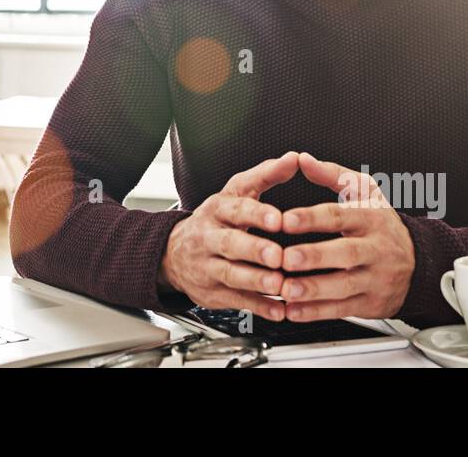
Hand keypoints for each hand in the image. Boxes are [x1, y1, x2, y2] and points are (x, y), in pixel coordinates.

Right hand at [158, 151, 299, 320]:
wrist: (173, 252)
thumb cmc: (216, 220)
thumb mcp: (236, 192)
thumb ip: (266, 175)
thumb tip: (294, 158)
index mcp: (218, 210)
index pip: (236, 209)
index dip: (256, 214)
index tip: (277, 219)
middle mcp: (210, 238)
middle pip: (230, 244)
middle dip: (254, 250)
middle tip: (278, 255)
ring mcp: (209, 266)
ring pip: (231, 274)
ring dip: (256, 281)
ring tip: (279, 284)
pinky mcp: (213, 293)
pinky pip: (236, 302)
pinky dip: (258, 307)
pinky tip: (278, 310)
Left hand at [277, 152, 415, 321]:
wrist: (420, 261)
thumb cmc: (382, 223)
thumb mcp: (365, 191)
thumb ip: (332, 174)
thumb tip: (303, 159)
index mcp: (370, 218)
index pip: (339, 215)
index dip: (312, 218)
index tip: (286, 220)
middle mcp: (375, 248)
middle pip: (345, 253)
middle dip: (314, 256)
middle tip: (285, 258)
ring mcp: (375, 278)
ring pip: (344, 286)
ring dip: (313, 290)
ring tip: (286, 289)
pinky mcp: (371, 303)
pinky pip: (343, 309)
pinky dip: (317, 312)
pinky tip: (293, 311)